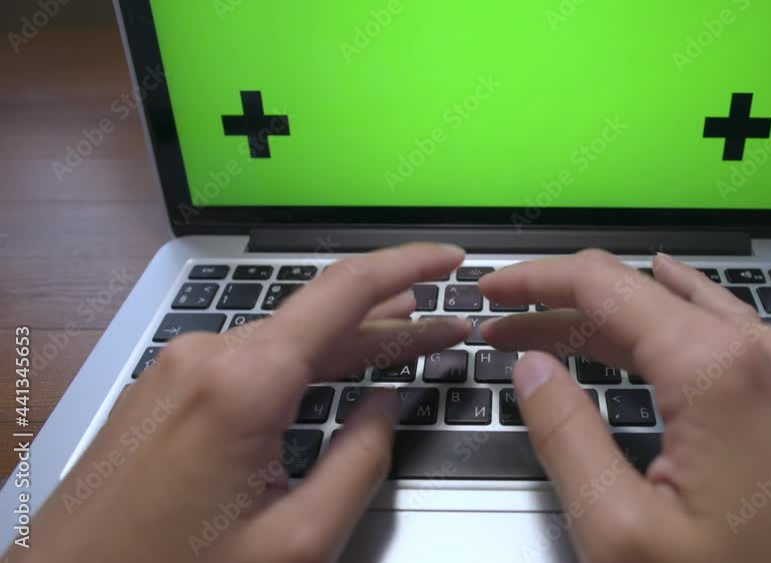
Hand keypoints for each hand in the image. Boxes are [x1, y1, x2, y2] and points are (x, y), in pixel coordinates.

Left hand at [12, 243, 469, 562]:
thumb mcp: (297, 538)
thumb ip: (361, 461)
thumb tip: (388, 405)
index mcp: (242, 382)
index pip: (345, 290)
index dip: (409, 264)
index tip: (450, 259)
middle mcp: (205, 356)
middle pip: (321, 317)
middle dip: (392, 321)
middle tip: (448, 329)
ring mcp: (177, 368)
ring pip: (286, 339)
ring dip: (349, 342)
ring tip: (407, 339)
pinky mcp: (164, 389)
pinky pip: (249, 359)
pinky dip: (303, 361)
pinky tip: (334, 367)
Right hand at [479, 250, 770, 562]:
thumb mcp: (625, 532)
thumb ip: (567, 437)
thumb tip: (531, 371)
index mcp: (713, 368)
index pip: (602, 284)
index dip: (534, 281)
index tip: (490, 290)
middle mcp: (754, 351)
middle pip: (635, 292)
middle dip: (557, 303)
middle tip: (501, 323)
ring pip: (673, 311)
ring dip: (603, 318)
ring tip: (546, 334)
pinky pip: (711, 333)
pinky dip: (654, 327)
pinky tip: (646, 314)